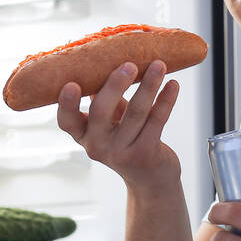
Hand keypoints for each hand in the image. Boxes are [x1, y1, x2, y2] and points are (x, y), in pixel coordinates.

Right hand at [57, 59, 180, 188]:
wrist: (150, 178)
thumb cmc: (128, 142)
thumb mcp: (110, 124)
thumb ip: (106, 99)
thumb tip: (103, 62)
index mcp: (84, 135)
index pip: (67, 121)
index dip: (66, 104)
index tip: (72, 84)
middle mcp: (98, 146)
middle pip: (101, 110)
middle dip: (115, 84)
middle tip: (130, 64)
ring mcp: (121, 152)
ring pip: (135, 112)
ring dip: (149, 85)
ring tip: (159, 65)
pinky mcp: (145, 154)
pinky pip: (157, 121)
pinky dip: (166, 100)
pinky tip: (173, 84)